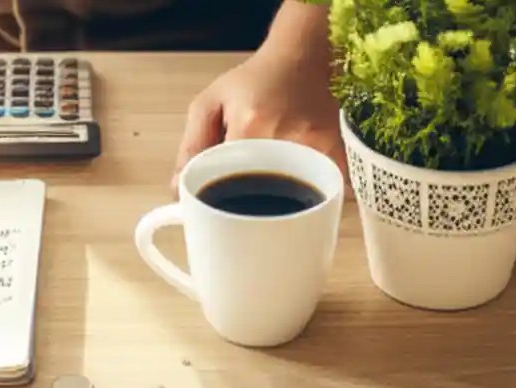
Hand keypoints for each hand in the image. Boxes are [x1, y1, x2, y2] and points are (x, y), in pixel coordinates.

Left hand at [173, 46, 345, 190]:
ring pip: (288, 195)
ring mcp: (316, 148)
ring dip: (274, 198)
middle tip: (240, 192)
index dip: (218, 196)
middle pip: (258, 193)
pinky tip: (295, 180)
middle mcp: (285, 138)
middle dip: (245, 200)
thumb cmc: (253, 82)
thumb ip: (191, 146)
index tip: (214, 202)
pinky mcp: (337, 154)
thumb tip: (178, 190)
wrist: (304, 58)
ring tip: (267, 180)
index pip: (227, 181)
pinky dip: (304, 193)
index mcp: (250, 126)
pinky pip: (317, 189)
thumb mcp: (210, 103)